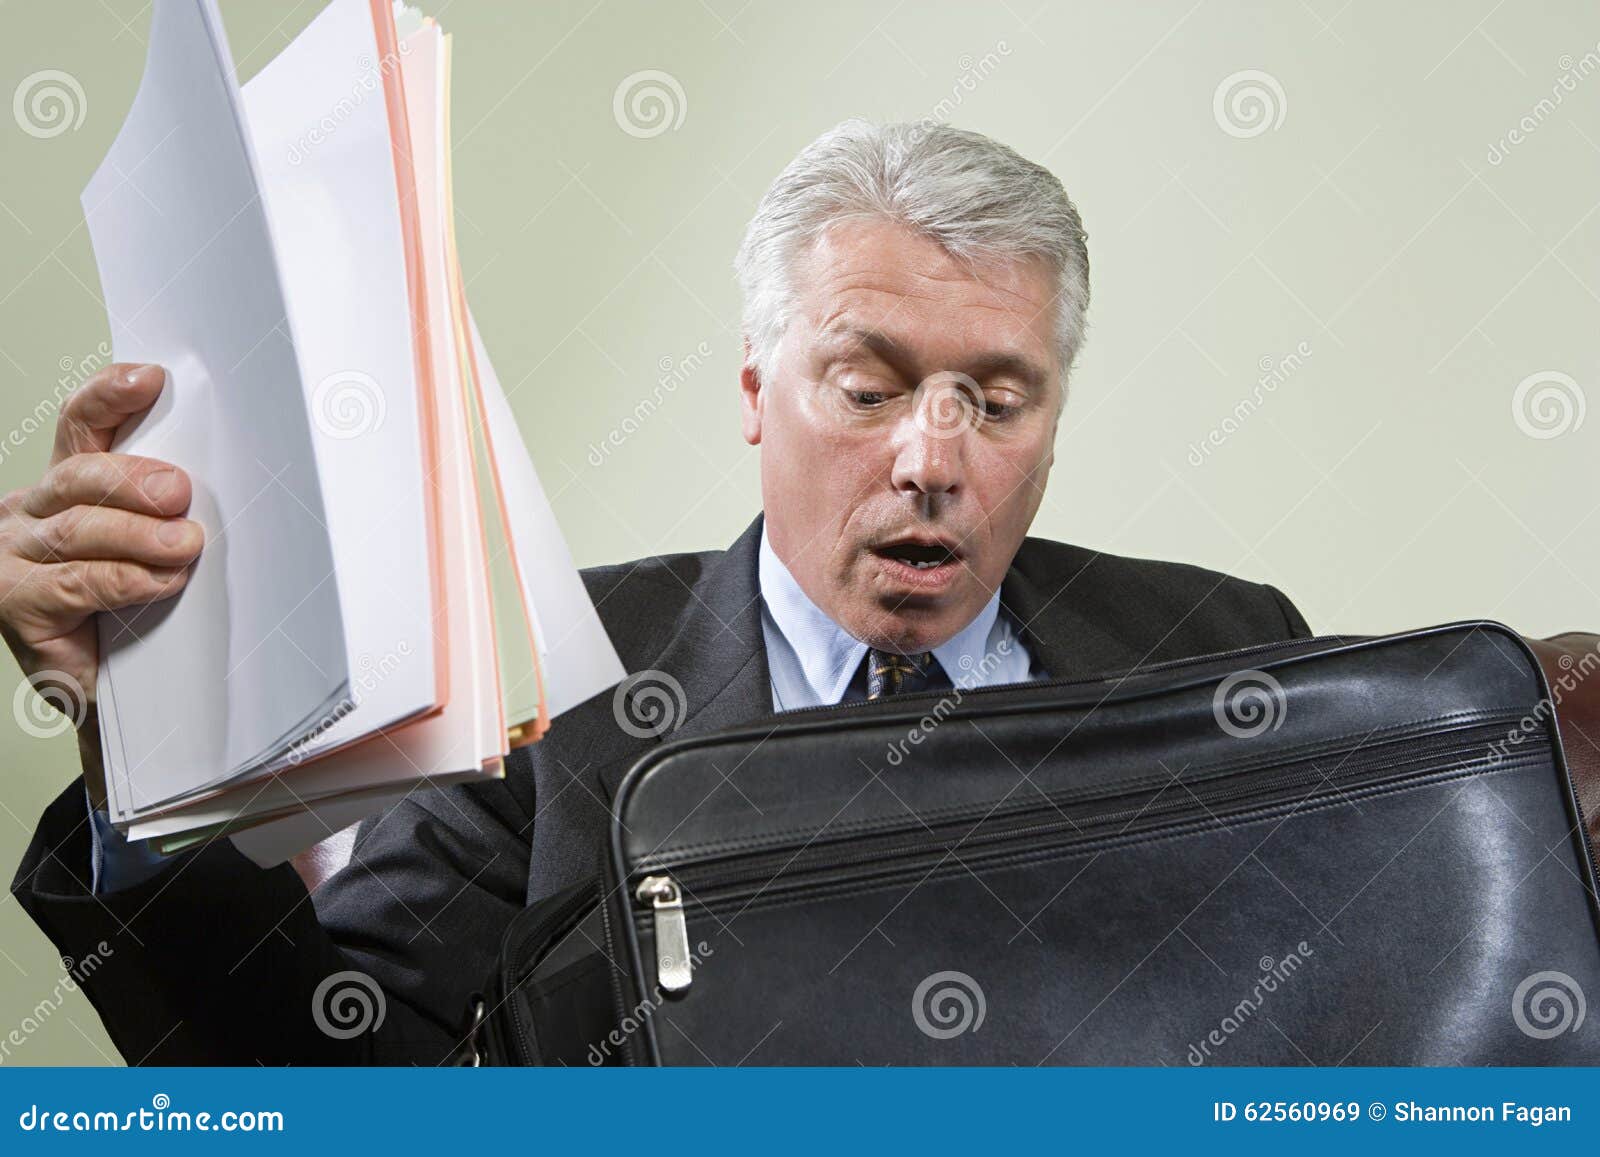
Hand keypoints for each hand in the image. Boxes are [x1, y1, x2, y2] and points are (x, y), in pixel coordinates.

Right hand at [0, 363, 202, 806]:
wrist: (116, 701)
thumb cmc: (137, 615)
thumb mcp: (155, 548)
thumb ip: (171, 511)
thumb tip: (225, 484)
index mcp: (64, 488)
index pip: (81, 426)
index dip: (109, 396)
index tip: (151, 377)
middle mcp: (30, 514)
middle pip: (78, 476)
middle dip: (132, 478)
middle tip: (179, 491)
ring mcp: (15, 560)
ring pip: (78, 530)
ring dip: (138, 535)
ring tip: (186, 545)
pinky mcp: (18, 608)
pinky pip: (76, 583)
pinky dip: (126, 580)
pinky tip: (161, 580)